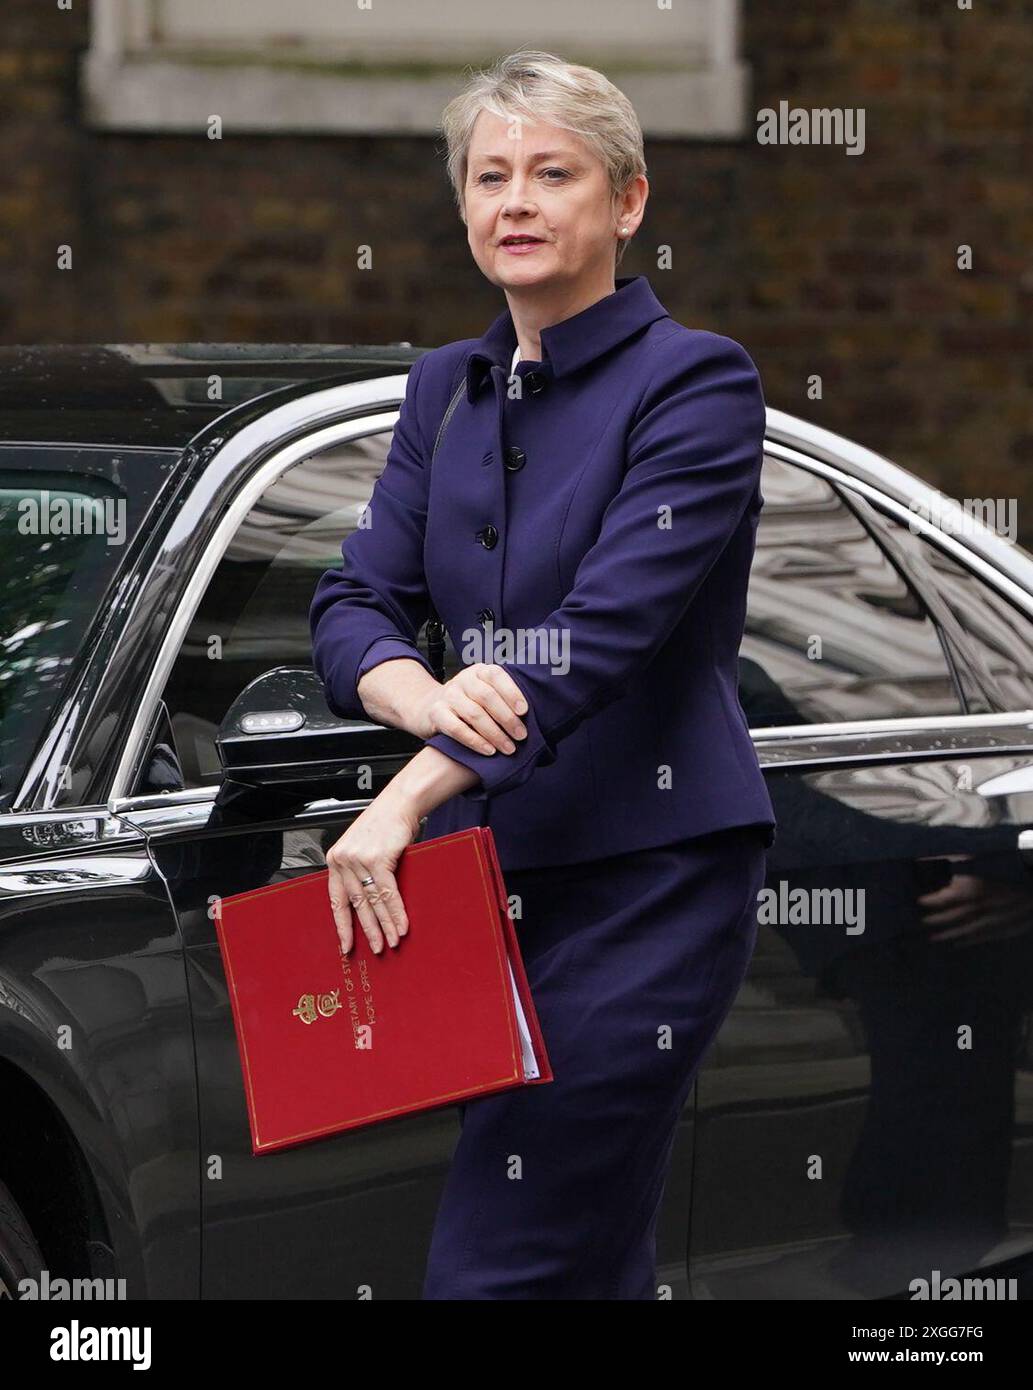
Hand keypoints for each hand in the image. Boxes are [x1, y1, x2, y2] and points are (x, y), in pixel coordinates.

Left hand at [325, 789, 422, 956]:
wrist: (399, 803)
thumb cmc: (383, 824)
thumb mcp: (363, 849)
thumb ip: (360, 872)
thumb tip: (370, 905)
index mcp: (335, 860)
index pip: (336, 901)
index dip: (342, 926)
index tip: (346, 945)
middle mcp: (343, 860)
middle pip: (357, 905)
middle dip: (368, 930)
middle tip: (376, 948)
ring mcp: (358, 860)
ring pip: (373, 902)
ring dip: (386, 925)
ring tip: (393, 941)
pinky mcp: (377, 859)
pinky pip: (387, 893)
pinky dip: (396, 912)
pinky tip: (402, 925)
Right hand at [411, 662, 527, 754]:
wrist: (427, 707)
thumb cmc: (467, 704)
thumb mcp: (483, 693)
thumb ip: (502, 698)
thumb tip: (534, 717)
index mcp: (479, 672)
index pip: (496, 676)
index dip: (512, 692)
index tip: (525, 712)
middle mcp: (463, 680)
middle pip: (487, 697)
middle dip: (507, 718)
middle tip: (522, 736)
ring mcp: (448, 696)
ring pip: (474, 714)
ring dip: (495, 733)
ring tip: (509, 748)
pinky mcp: (436, 713)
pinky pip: (456, 728)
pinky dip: (475, 741)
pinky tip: (489, 751)